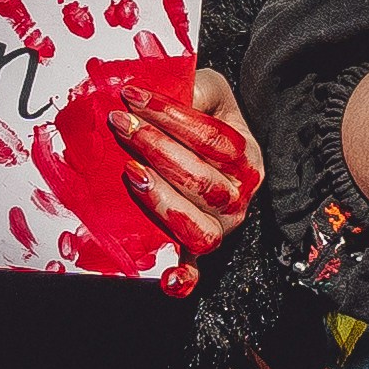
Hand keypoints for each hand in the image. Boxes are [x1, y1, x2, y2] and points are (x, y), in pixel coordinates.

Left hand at [109, 67, 260, 279]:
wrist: (223, 147)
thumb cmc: (213, 119)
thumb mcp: (213, 93)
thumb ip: (198, 88)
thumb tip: (177, 95)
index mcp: (246, 155)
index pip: (211, 137)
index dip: (170, 116)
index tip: (132, 97)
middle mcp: (240, 194)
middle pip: (202, 180)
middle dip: (156, 149)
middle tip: (122, 126)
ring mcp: (222, 224)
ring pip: (199, 226)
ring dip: (162, 200)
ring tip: (131, 173)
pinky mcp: (201, 246)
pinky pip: (197, 269)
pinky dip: (184, 277)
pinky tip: (167, 279)